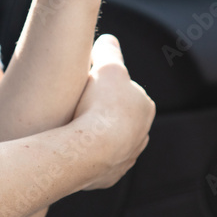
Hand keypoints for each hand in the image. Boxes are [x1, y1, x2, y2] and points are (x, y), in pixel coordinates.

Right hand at [72, 34, 154, 189]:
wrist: (89, 151)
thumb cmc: (101, 105)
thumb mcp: (107, 65)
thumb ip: (109, 50)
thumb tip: (108, 39)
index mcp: (144, 107)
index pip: (124, 91)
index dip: (104, 85)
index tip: (87, 83)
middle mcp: (141, 135)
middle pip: (119, 119)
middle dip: (101, 112)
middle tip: (77, 106)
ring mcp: (125, 159)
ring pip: (110, 143)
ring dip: (95, 137)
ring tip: (72, 129)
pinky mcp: (108, 178)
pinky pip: (97, 164)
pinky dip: (87, 156)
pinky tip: (72, 149)